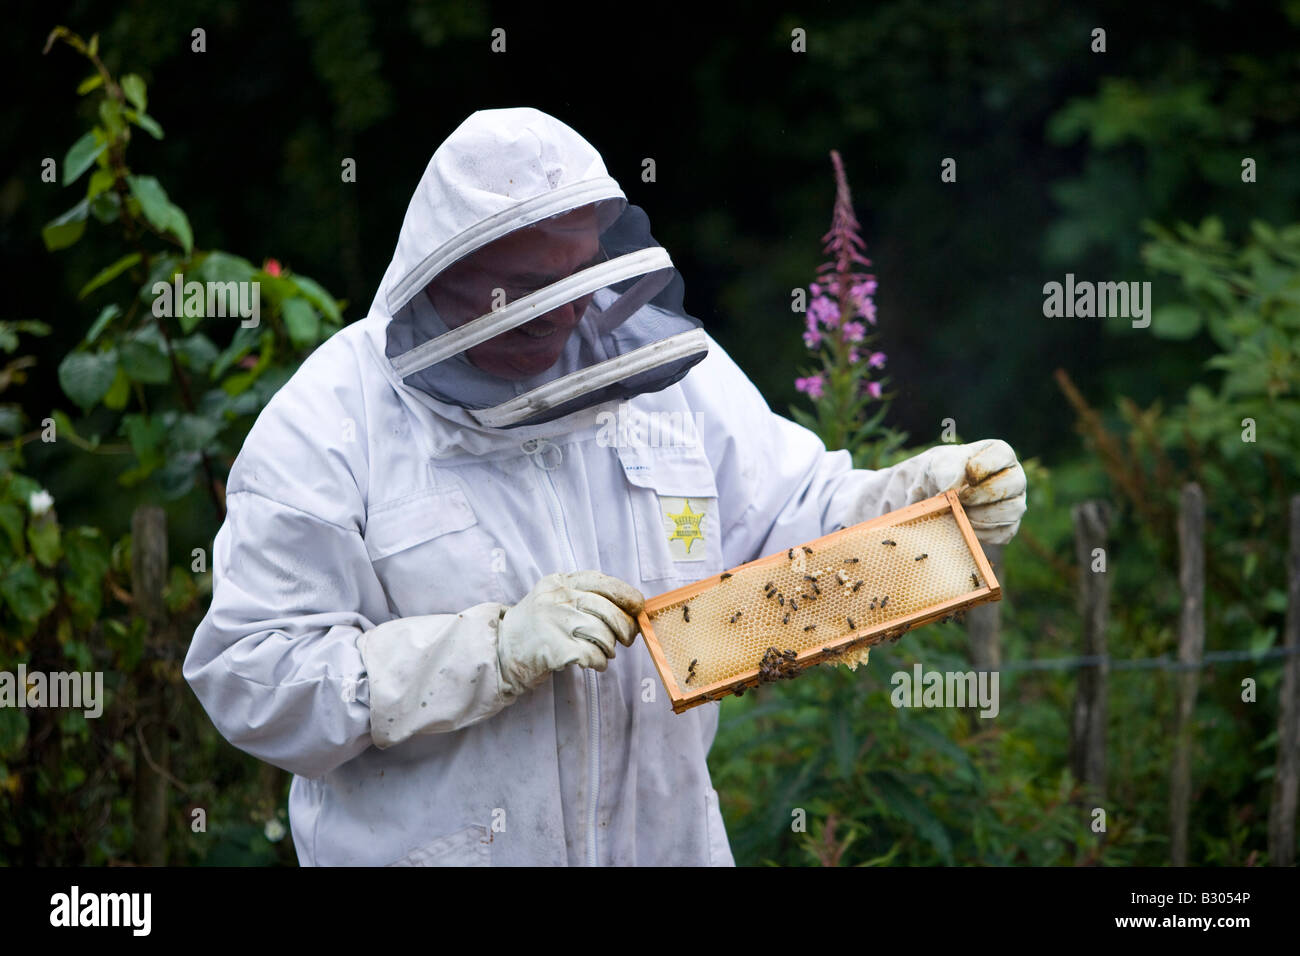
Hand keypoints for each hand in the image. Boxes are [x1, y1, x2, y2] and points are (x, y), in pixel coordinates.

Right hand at [496, 571, 644, 696]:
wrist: (501, 650)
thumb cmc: (537, 627)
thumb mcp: (554, 600)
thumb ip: (584, 597)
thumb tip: (630, 608)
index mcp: (560, 582)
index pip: (602, 581)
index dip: (626, 594)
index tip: (639, 607)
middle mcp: (557, 597)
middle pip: (607, 610)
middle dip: (625, 627)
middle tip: (627, 640)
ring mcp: (555, 621)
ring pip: (603, 634)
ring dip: (610, 649)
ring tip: (604, 654)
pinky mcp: (555, 647)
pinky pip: (592, 655)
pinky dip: (599, 662)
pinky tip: (593, 663)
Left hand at [920, 439, 1025, 544]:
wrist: (937, 496)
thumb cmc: (942, 474)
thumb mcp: (938, 466)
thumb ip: (945, 473)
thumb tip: (951, 490)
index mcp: (1000, 454)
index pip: (1002, 455)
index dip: (983, 467)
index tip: (967, 474)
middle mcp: (1014, 477)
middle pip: (1013, 483)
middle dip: (983, 493)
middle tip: (961, 499)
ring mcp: (1014, 503)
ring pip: (1011, 511)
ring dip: (982, 515)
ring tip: (960, 513)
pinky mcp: (1008, 526)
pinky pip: (1002, 532)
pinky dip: (982, 532)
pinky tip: (965, 526)